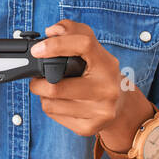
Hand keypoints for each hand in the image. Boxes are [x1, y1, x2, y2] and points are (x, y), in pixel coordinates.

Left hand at [28, 20, 126, 137]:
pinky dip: (51, 108)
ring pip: (51, 104)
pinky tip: (61, 103)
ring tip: (52, 90)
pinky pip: (54, 116)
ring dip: (43, 96)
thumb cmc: (100, 73)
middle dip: (38, 83)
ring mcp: (100, 111)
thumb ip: (73, 31)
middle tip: (38, 78)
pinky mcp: (89, 128)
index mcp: (107, 63)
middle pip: (56, 88)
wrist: (121, 106)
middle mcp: (107, 88)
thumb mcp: (93, 49)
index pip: (83, 45)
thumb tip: (51, 31)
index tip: (37, 50)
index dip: (56, 45)